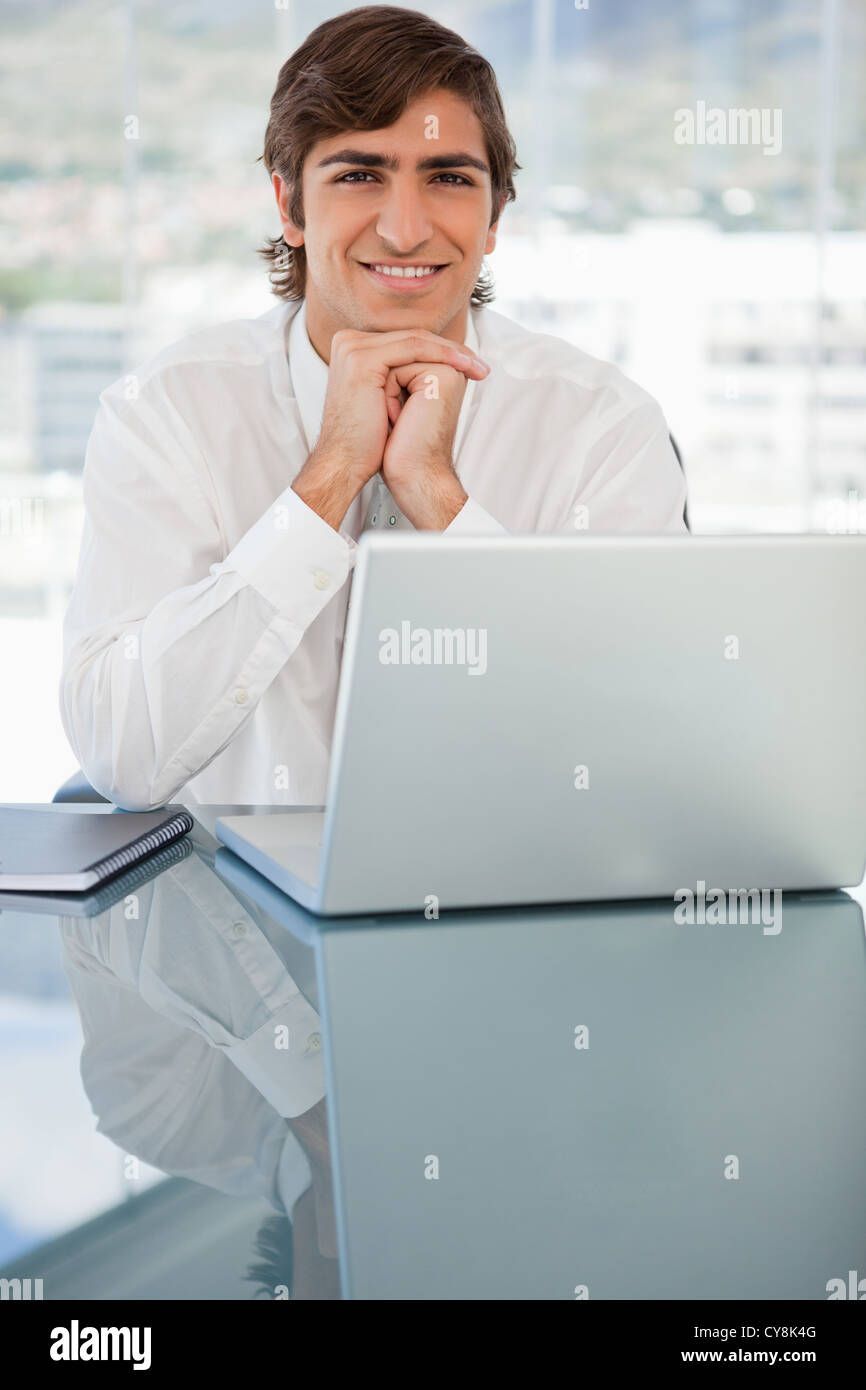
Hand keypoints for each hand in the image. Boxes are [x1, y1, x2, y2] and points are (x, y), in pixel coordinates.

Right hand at [292, 329, 486, 530]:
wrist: (346, 464)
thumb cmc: (367, 441)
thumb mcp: (386, 400)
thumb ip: (402, 376)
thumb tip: (437, 366)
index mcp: (352, 349)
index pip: (405, 341)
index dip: (440, 351)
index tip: (470, 366)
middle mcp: (348, 342)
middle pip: (411, 337)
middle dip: (450, 350)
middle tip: (480, 365)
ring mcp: (353, 348)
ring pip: (415, 340)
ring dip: (452, 352)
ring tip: (478, 367)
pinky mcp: (362, 359)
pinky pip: (413, 348)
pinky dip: (442, 355)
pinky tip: (463, 365)